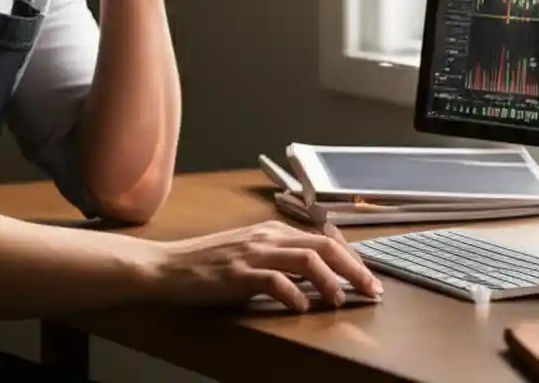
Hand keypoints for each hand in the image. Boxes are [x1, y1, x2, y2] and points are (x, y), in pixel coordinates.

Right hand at [145, 220, 383, 312]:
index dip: (351, 258)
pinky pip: (275, 280)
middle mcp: (267, 236)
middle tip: (371, 290)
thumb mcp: (249, 253)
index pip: (324, 238)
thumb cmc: (206, 264)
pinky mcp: (238, 274)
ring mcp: (253, 253)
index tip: (368, 277)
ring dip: (330, 281)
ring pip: (306, 259)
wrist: (167, 267)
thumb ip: (279, 258)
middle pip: (324, 246)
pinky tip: (302, 308)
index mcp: (272, 230)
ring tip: (342, 300)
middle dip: (353, 268)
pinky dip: (294, 294)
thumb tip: (315, 275)